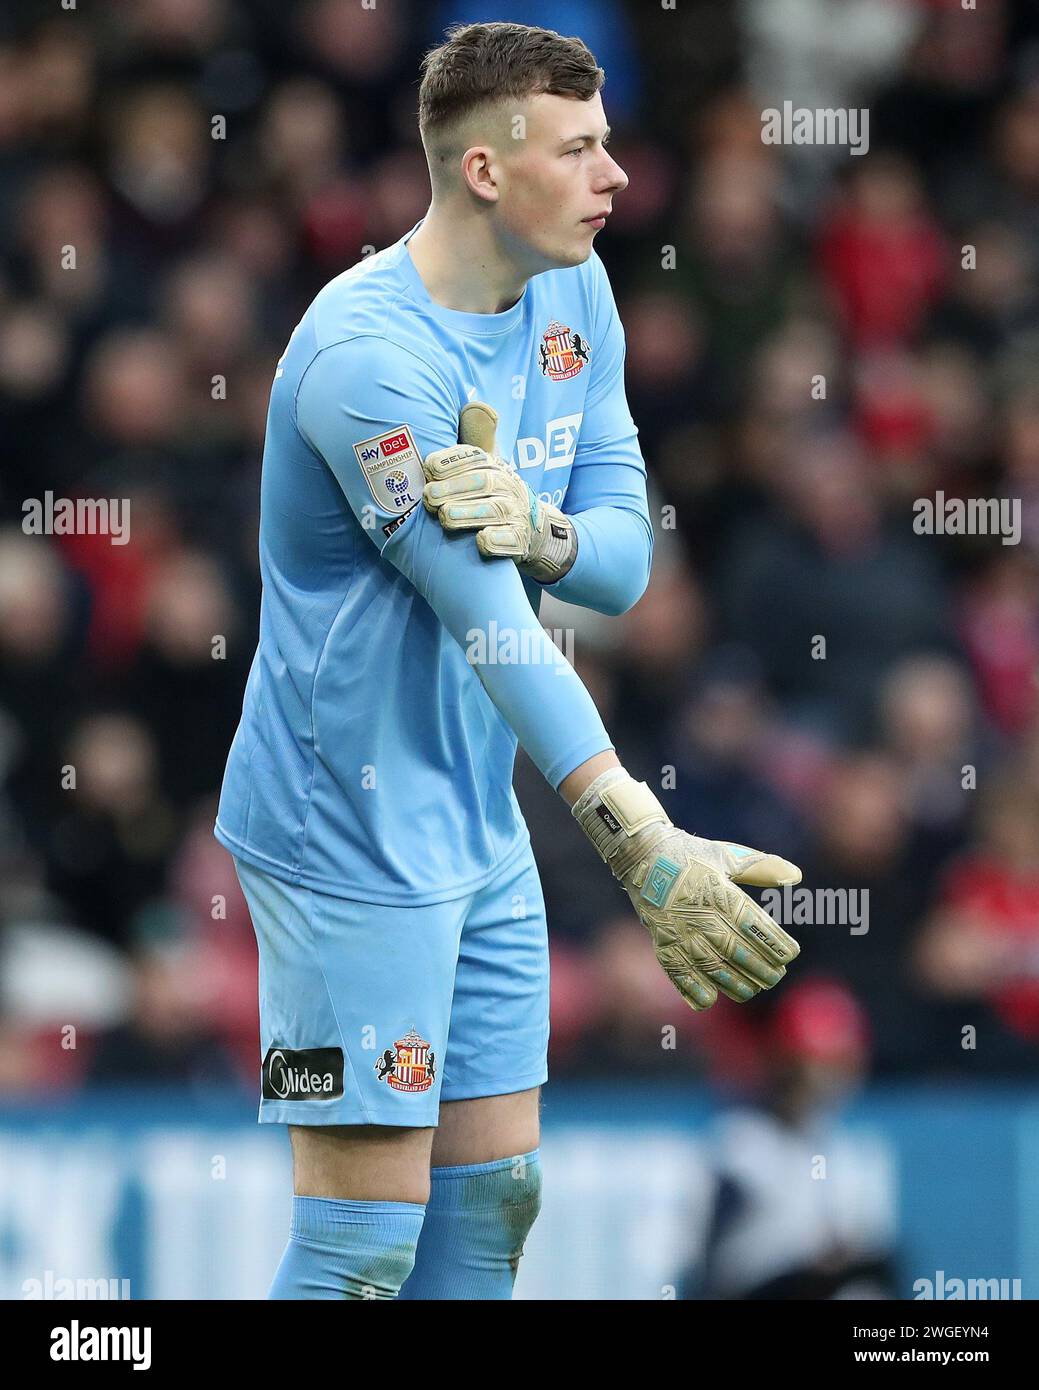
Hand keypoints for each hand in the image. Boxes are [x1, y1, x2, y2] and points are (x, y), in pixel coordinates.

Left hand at [421, 401, 577, 584]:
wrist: (532, 531)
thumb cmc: (494, 496)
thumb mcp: (486, 467)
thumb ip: (476, 439)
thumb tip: (477, 404)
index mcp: (495, 467)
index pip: (476, 457)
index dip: (452, 461)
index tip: (428, 467)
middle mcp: (508, 488)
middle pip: (484, 483)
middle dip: (454, 488)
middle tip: (428, 498)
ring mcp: (516, 516)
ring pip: (495, 512)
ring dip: (469, 514)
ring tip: (445, 517)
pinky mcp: (520, 543)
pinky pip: (512, 542)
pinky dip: (498, 542)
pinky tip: (481, 541)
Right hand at [572, 767, 801, 1010]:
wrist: (642, 856)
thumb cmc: (691, 855)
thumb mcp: (726, 856)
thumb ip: (761, 867)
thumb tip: (796, 876)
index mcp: (717, 891)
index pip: (753, 924)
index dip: (774, 942)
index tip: (790, 953)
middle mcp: (698, 914)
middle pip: (735, 950)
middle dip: (760, 968)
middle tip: (775, 976)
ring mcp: (678, 931)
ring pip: (711, 966)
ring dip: (734, 983)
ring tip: (751, 990)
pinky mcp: (661, 942)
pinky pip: (677, 972)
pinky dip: (692, 988)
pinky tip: (709, 999)